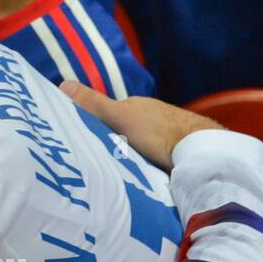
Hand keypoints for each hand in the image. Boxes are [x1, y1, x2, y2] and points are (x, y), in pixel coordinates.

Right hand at [61, 80, 222, 169]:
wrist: (199, 151)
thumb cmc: (158, 131)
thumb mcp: (119, 117)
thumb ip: (94, 104)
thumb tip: (63, 84)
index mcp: (136, 106)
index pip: (106, 116)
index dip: (93, 127)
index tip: (80, 143)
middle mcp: (150, 118)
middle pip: (122, 131)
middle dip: (111, 143)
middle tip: (96, 162)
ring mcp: (163, 135)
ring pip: (137, 146)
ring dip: (128, 156)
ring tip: (116, 173)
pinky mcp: (173, 154)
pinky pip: (152, 159)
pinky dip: (144, 165)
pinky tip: (139, 177)